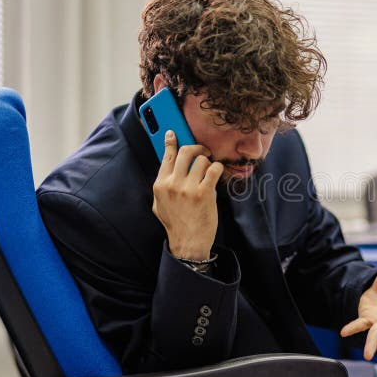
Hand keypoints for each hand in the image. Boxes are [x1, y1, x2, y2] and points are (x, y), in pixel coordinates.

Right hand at [152, 130, 224, 259]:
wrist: (188, 242)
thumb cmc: (176, 224)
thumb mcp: (159, 204)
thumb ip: (162, 186)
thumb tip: (166, 168)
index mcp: (160, 185)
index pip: (167, 156)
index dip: (171, 142)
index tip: (173, 133)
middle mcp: (172, 184)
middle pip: (186, 152)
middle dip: (197, 148)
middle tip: (204, 151)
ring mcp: (188, 188)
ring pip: (202, 160)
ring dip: (209, 162)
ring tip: (210, 170)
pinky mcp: (204, 193)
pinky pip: (214, 170)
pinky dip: (217, 169)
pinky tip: (216, 174)